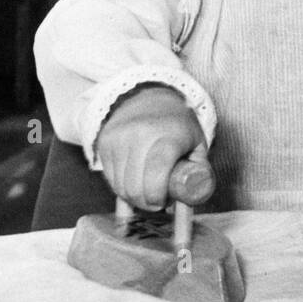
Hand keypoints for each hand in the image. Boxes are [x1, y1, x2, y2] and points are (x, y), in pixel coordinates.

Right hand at [96, 86, 211, 210]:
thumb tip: (189, 203)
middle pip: (135, 186)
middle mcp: (140, 134)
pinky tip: (134, 179)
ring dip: (133, 197)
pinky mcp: (104, 142)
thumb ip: (198, 174)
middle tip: (156, 201)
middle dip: (146, 202)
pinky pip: (110, 178)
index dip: (157, 196)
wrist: (149, 98)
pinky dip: (121, 186)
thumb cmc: (177, 127)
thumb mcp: (198, 145)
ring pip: (120, 185)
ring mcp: (119, 138)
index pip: (155, 175)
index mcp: (168, 135)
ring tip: (147, 189)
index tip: (163, 203)